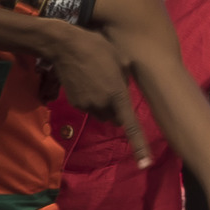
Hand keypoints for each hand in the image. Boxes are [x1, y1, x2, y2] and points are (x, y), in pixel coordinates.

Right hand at [49, 23, 149, 167]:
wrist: (65, 46)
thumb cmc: (98, 48)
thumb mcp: (122, 61)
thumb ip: (126, 81)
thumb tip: (124, 92)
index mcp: (118, 96)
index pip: (131, 126)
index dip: (139, 146)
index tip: (144, 163)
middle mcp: (103, 105)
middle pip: (116, 118)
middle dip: (118, 111)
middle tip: (114, 89)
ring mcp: (87, 105)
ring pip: (102, 114)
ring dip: (104, 105)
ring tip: (99, 81)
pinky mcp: (76, 103)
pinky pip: (89, 107)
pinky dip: (92, 100)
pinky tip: (87, 81)